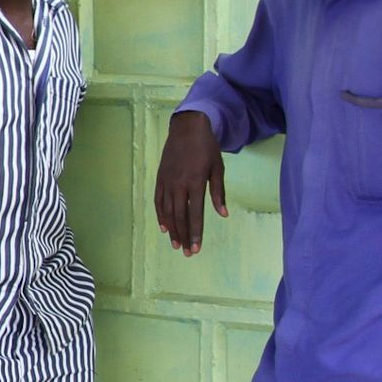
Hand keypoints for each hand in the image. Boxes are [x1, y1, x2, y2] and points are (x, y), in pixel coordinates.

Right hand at [155, 110, 227, 255]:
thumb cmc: (206, 148)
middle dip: (183, 235)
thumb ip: (218, 193)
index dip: (196, 232)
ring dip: (172, 229)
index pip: (195, 214)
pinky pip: (158, 200)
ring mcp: (167, 181)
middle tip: (186, 252)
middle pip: (180, 216)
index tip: (196, 248)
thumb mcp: (218, 168)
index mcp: (195, 182)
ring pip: (167, 211)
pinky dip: (160, 215)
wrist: (186, 128)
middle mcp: (179, 184)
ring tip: (175, 244)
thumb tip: (223, 214)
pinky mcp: (160, 178)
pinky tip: (164, 226)